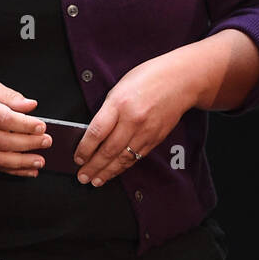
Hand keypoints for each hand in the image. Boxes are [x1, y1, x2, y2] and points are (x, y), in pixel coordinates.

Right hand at [0, 79, 48, 175]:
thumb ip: (10, 96)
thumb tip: (31, 106)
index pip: (5, 119)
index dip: (26, 125)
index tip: (42, 126)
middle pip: (4, 141)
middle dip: (29, 144)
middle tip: (47, 142)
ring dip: (22, 163)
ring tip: (40, 161)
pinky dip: (13, 171)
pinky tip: (28, 171)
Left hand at [74, 51, 197, 185]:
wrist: (181, 80)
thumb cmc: (147, 79)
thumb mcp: (119, 89)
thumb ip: (106, 111)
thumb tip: (92, 134)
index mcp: (119, 104)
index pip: (96, 132)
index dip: (84, 149)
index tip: (77, 159)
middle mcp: (133, 120)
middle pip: (109, 150)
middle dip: (93, 166)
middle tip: (82, 176)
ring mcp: (146, 131)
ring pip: (123, 157)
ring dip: (108, 172)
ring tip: (96, 180)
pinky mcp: (156, 138)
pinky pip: (137, 156)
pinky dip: (124, 166)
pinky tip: (114, 172)